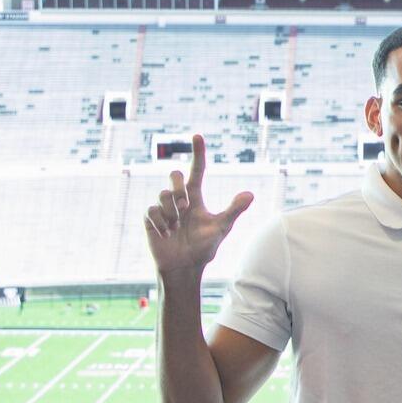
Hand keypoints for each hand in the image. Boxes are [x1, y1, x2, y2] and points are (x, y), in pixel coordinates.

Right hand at [144, 135, 253, 277]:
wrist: (184, 266)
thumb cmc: (204, 247)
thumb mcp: (220, 228)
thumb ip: (233, 210)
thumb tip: (250, 194)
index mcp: (196, 198)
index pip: (198, 171)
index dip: (198, 153)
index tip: (198, 135)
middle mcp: (179, 200)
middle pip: (175, 175)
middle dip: (179, 187)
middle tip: (185, 207)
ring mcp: (164, 208)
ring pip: (163, 194)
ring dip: (172, 212)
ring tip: (176, 228)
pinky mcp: (151, 219)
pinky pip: (152, 211)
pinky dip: (161, 223)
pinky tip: (166, 234)